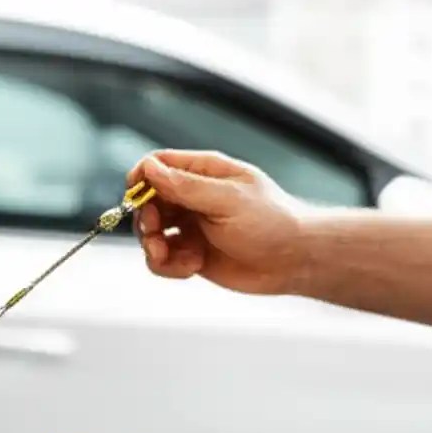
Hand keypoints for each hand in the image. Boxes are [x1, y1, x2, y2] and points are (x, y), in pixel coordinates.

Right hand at [129, 149, 305, 294]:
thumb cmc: (272, 222)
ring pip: (149, 233)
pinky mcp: (190, 253)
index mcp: (204, 172)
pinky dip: (169, 266)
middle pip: (146, 201)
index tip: (136, 197)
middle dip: (145, 220)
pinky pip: (162, 259)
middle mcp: (193, 197)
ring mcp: (190, 226)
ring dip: (154, 248)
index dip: (140, 179)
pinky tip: (192, 268)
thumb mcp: (227, 200)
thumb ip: (186, 186)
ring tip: (173, 258)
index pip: (157, 164)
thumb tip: (149, 169)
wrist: (295, 261)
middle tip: (156, 233)